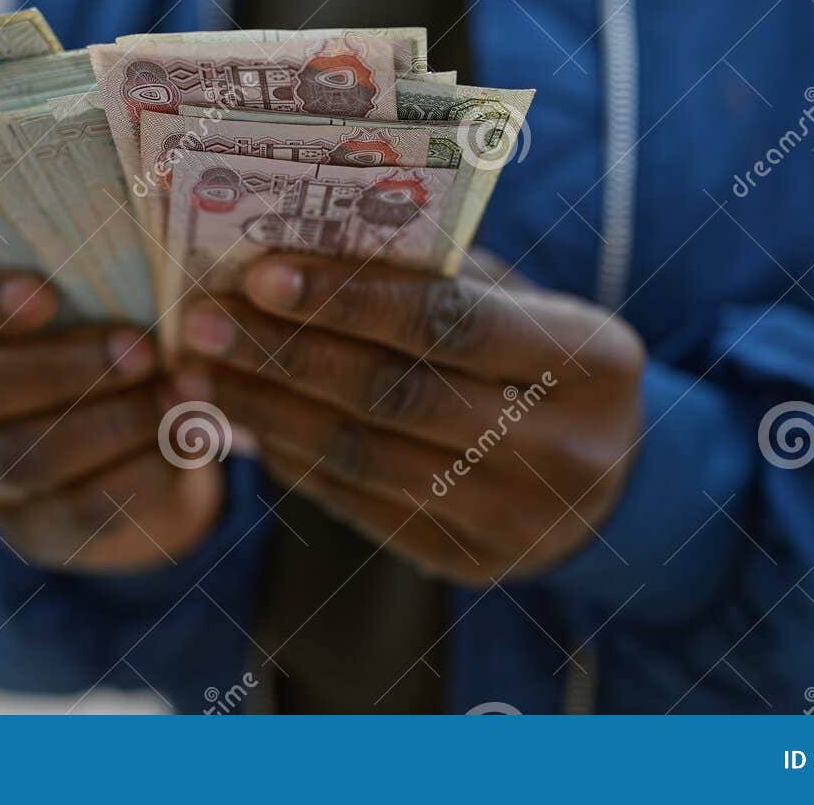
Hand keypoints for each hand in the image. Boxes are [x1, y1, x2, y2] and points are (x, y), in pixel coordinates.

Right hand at [0, 273, 222, 572]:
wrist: (148, 445)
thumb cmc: (107, 339)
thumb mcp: (90, 302)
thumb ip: (89, 281)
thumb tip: (142, 246)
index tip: (42, 292)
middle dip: (59, 369)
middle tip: (141, 347)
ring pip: (23, 459)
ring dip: (113, 422)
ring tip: (184, 391)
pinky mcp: (38, 533)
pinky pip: (81, 511)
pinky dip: (145, 471)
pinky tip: (194, 438)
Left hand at [174, 255, 644, 586]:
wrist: (610, 485)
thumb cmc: (546, 363)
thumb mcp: (524, 305)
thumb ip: (438, 278)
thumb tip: (303, 249)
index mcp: (591, 359)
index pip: (451, 323)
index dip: (350, 299)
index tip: (262, 273)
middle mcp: (564, 449)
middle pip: (396, 397)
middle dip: (285, 356)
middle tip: (203, 323)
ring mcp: (517, 520)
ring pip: (365, 460)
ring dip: (269, 413)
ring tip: (202, 373)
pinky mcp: (469, 565)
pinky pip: (360, 507)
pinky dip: (295, 460)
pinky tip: (248, 422)